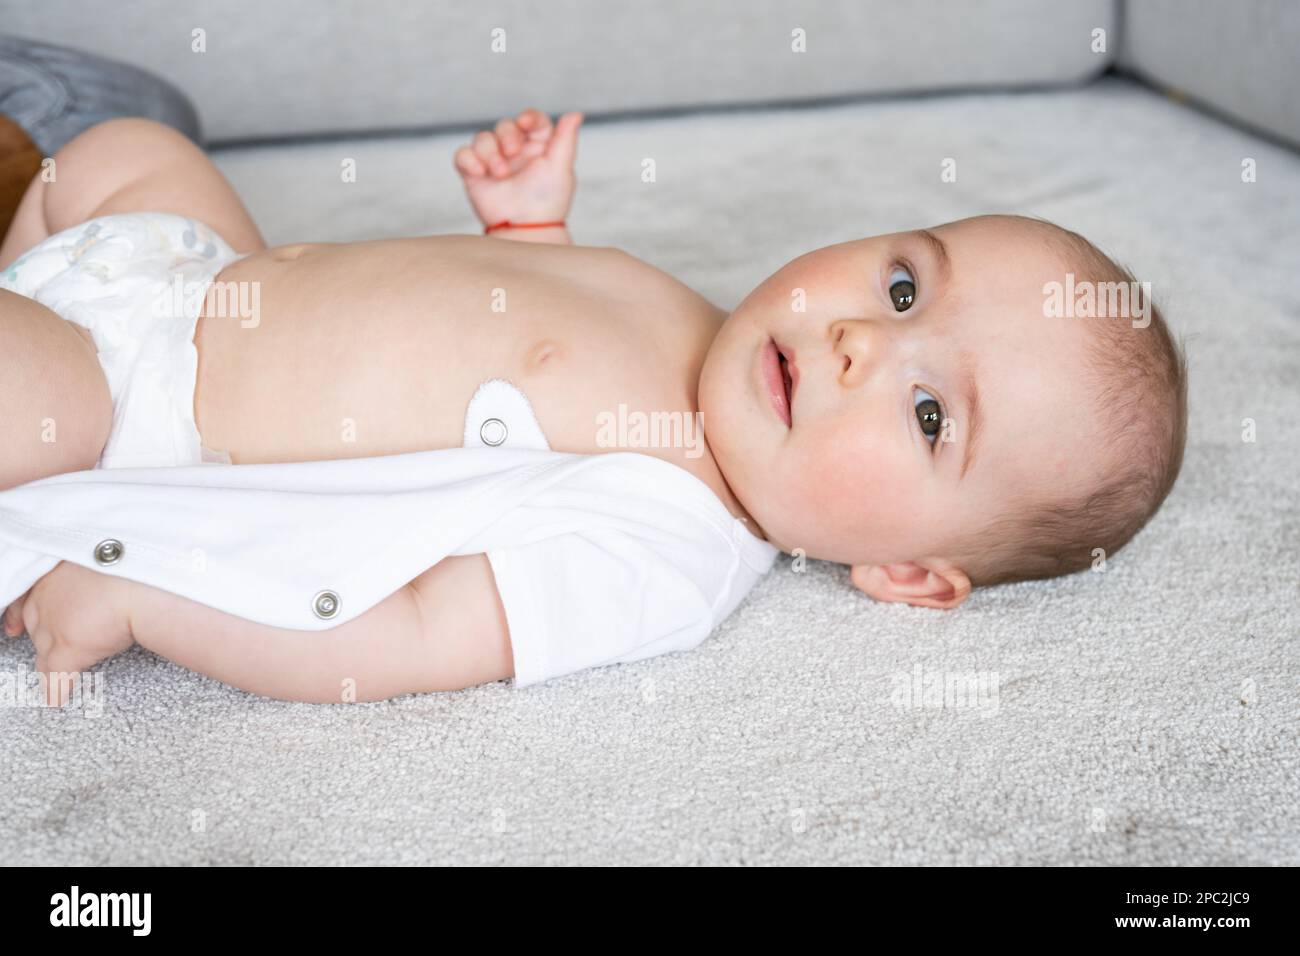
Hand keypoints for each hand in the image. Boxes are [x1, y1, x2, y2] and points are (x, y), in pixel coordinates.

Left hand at [4, 562, 134, 705]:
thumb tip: (98, 576)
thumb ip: (88, 571)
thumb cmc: (132, 567)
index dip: (19, 613)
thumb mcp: (101, 558)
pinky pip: (56, 678)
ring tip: (55, 677)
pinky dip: (56, 691)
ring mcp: (52, 627)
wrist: (141, 586)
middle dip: (46, 635)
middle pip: (35, 625)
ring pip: (44, 652)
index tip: (15, 625)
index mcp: (51, 575)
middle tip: (58, 643)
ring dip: (52, 663)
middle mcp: (44, 601)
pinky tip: (55, 701)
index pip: (26, 596)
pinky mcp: (66, 651)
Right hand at [454, 108, 582, 227]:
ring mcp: (493, 162)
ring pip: (482, 138)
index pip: (532, 120)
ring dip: (489, 151)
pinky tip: (478, 172)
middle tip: (512, 153)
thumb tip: (576, 114)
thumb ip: (566, 139)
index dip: (528, 117)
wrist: (525, 229)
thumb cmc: (547, 201)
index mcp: (538, 147)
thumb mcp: (561, 167)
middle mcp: (515, 152)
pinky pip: (463, 155)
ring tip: (500, 174)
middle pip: (504, 126)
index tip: (526, 124)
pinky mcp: (474, 174)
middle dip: (506, 135)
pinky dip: (468, 159)